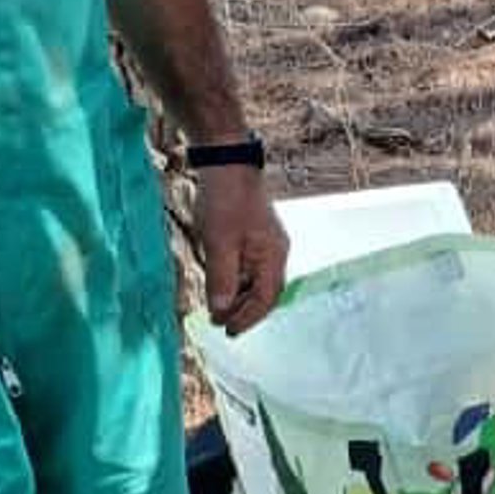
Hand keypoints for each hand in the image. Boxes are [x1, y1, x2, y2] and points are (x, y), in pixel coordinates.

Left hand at [195, 165, 288, 333]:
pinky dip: (236, 280)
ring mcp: (266, 244)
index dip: (247, 318)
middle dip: (244, 311)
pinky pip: (249, 266)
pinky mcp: (254, 235)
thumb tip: (220, 309)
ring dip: (239, 296)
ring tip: (218, 308)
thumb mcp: (219, 244)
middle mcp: (276, 253)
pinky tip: (221, 282)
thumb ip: (221, 279)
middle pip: (264, 293)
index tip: (227, 331)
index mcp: (273, 257)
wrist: (227, 162)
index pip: (265, 299)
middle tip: (221, 323)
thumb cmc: (225, 201)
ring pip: (256, 280)